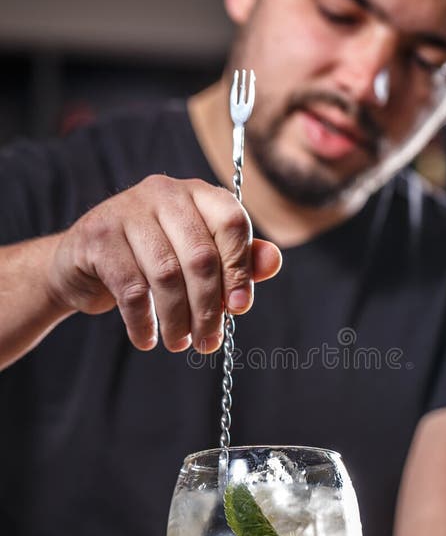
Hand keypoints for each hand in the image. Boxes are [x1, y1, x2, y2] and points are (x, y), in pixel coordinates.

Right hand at [47, 174, 281, 351]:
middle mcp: (164, 192)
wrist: (84, 262)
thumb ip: (237, 260)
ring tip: (179, 343)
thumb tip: (272, 262)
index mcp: (196, 193)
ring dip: (177, 319)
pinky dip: (143, 321)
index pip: (232, 223)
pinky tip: (146, 338)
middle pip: (200, 256)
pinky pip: (131, 288)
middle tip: (208, 341)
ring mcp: (127, 211)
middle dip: (208, 308)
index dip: (240, 270)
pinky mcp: (98, 236)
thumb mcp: (196, 257)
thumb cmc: (150, 260)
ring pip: (167, 275)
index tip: (239, 309)